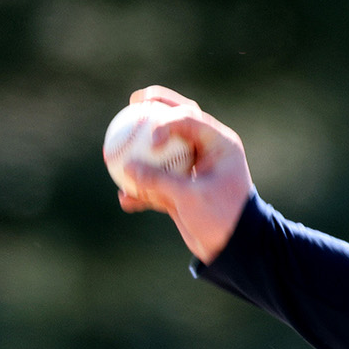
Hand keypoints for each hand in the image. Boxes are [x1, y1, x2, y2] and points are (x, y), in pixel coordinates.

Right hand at [114, 86, 254, 264]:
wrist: (236, 247)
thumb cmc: (222, 217)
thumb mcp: (190, 197)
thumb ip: (158, 181)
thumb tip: (125, 166)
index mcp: (220, 144)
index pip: (190, 118)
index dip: (166, 119)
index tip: (151, 139)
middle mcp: (207, 152)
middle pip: (178, 120)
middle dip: (157, 106)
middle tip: (134, 100)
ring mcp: (193, 170)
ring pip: (162, 152)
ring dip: (139, 152)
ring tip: (112, 150)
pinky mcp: (183, 190)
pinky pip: (157, 184)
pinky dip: (142, 191)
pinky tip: (125, 200)